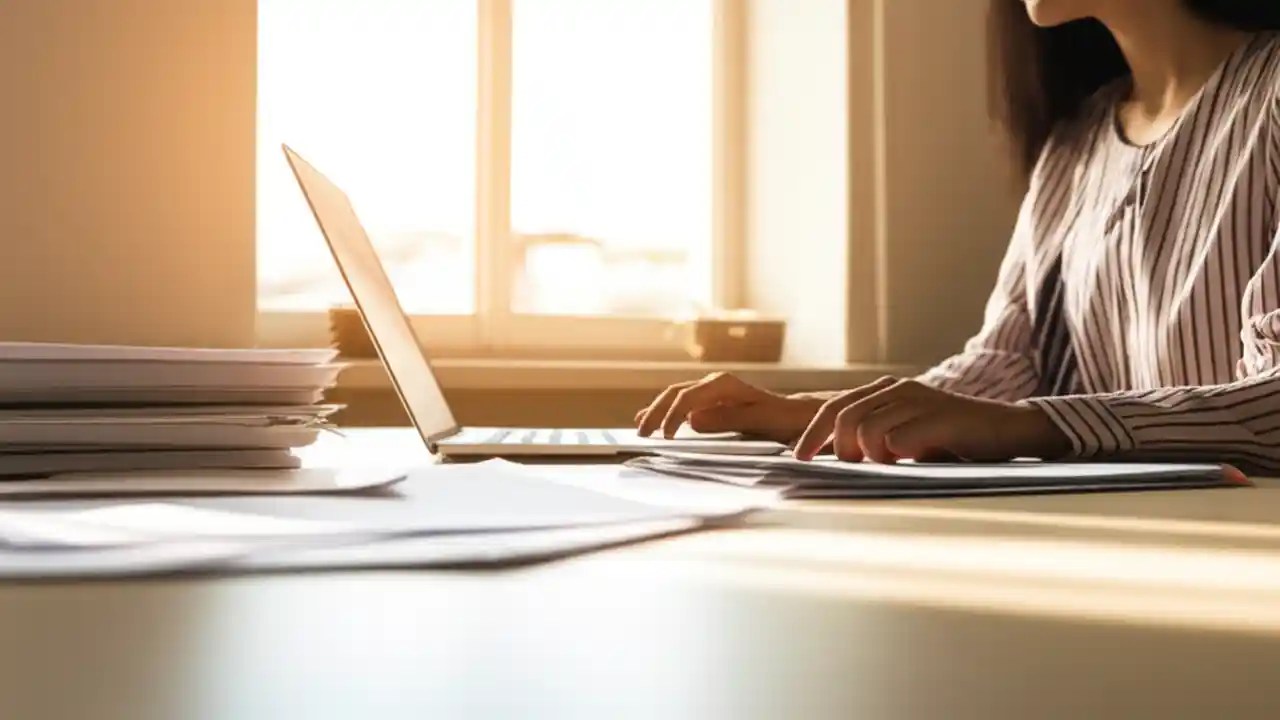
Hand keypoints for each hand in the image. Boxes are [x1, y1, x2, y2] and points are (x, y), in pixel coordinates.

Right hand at [634, 372, 824, 442]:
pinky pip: (683, 404)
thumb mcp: (759, 420)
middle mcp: (715, 383)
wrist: (796, 415)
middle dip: (656, 412)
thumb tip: (691, 419)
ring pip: (675, 396)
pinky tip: (654, 419)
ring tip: (640, 424)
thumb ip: (726, 419)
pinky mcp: (712, 402)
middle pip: (675, 394)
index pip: (687, 398)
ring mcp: (712, 392)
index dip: (672, 416)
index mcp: (723, 384)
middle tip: (641, 432)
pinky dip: (666, 412)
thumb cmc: (782, 418)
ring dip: (657, 410)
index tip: (664, 436)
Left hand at [793, 377, 1070, 462]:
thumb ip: (874, 440)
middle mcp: (898, 389)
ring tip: (889, 464)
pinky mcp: (940, 416)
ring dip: (869, 454)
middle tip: (853, 467)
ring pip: (867, 428)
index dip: (812, 433)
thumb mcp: (906, 435)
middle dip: (840, 448)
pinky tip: (907, 460)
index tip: (798, 458)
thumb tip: (837, 459)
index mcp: (886, 391)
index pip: (834, 408)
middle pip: (844, 417)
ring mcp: (919, 399)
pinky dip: (894, 454)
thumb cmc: (953, 439)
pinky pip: (898, 438)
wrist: (1007, 431)